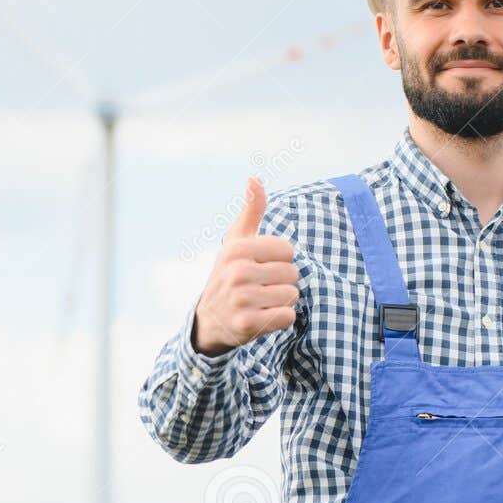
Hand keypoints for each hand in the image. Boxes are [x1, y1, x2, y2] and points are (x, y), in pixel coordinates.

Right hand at [192, 177, 300, 356]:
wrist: (210, 319)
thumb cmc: (230, 273)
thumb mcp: (237, 241)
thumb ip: (250, 210)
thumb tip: (254, 178)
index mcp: (237, 249)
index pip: (287, 250)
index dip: (279, 260)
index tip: (260, 266)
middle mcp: (237, 272)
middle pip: (292, 274)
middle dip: (281, 282)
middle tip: (260, 287)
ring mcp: (241, 299)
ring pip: (292, 295)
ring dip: (281, 301)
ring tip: (260, 302)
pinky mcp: (248, 324)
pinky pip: (287, 317)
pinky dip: (280, 319)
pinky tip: (262, 317)